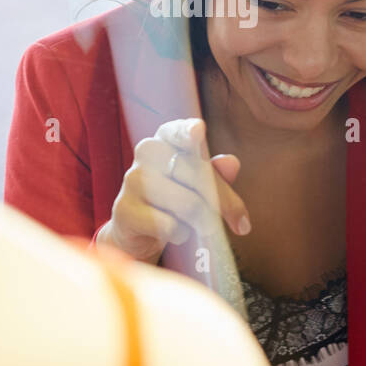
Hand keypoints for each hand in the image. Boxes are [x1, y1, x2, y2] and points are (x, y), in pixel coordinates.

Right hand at [98, 118, 249, 263]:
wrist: (137, 231)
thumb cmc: (174, 199)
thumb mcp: (200, 185)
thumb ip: (217, 174)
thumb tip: (232, 163)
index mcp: (166, 138)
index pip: (177, 130)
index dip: (188, 131)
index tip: (199, 130)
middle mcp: (146, 152)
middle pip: (198, 175)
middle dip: (225, 204)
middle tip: (241, 225)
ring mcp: (132, 179)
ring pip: (188, 204)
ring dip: (201, 223)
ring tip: (194, 225)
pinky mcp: (124, 209)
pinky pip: (169, 226)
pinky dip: (180, 235)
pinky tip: (172, 232)